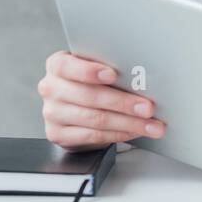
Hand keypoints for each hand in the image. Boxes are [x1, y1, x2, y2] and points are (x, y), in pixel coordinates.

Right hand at [37, 50, 165, 150]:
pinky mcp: (57, 134)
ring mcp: (52, 113)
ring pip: (95, 118)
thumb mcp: (95, 68)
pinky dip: (119, 134)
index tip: (113, 74)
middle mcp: (51, 88)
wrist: (75, 107)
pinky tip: (135, 131)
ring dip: (128, 123)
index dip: (90, 71)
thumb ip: (109, 67)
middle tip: (148, 107)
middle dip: (123, 103)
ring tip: (150, 124)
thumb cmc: (90, 82)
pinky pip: (93, 136)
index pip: (67, 66)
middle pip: (89, 96)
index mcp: (57, 65)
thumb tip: (141, 76)